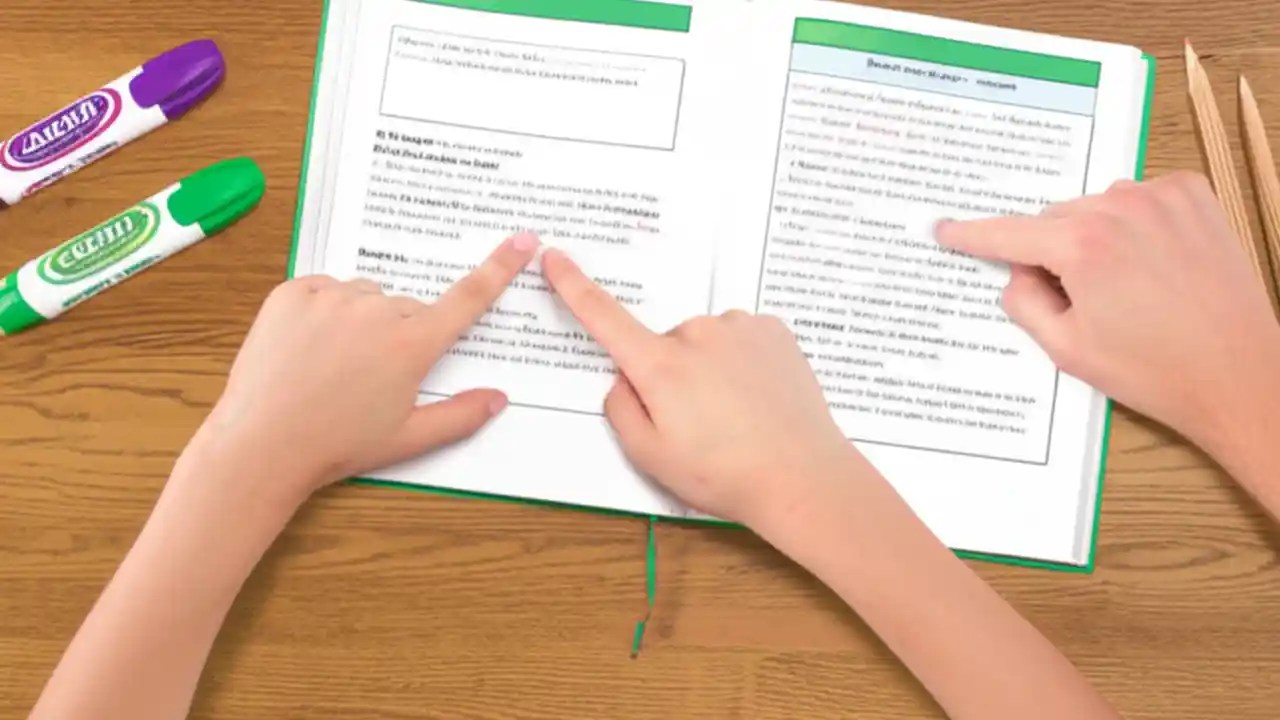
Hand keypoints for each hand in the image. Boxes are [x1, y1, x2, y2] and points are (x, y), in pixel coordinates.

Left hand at [193, 232, 540, 504]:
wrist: (262, 445)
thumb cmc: (336, 445)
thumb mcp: (408, 438)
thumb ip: (461, 416)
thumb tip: (499, 398)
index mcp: (413, 346)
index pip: (469, 298)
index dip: (499, 268)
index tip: (522, 240)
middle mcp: (378, 312)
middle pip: (407, 308)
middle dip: (400, 333)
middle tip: (371, 376)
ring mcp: (332, 298)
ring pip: (365, 297)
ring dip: (360, 320)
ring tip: (334, 366)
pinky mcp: (293, 293)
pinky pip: (324, 290)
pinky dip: (322, 312)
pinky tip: (309, 350)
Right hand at [541, 249, 863, 526]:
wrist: (802, 478)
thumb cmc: (723, 475)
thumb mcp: (650, 457)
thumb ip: (621, 409)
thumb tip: (623, 378)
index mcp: (659, 367)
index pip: (603, 317)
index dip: (573, 285)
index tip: (554, 255)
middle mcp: (696, 334)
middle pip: (664, 345)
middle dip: (670, 376)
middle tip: (699, 424)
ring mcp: (738, 327)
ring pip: (705, 342)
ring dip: (710, 369)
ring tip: (735, 417)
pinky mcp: (773, 329)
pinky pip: (740, 339)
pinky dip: (742, 363)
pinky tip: (757, 399)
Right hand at [935, 173, 1279, 452]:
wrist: (1239, 375)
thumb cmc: (1157, 370)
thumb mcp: (1066, 349)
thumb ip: (1023, 302)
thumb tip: (1017, 273)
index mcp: (1081, 246)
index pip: (1006, 234)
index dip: (971, 235)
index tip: (945, 229)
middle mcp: (1120, 209)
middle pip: (1052, 219)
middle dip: (1051, 252)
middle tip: (1076, 301)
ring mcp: (1161, 197)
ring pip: (1095, 206)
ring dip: (1093, 236)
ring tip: (1124, 288)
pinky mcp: (1193, 197)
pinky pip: (1138, 198)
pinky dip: (1132, 223)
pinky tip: (1150, 264)